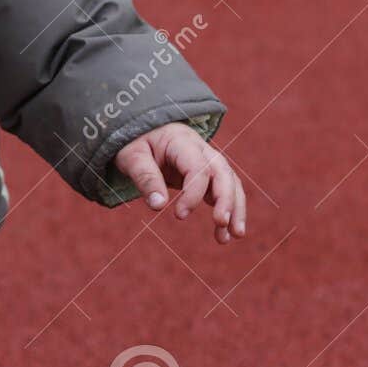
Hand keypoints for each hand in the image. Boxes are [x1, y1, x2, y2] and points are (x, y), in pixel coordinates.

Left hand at [112, 122, 245, 243]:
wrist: (145, 131)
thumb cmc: (136, 143)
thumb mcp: (132, 157)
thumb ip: (145, 178)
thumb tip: (158, 206)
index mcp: (181, 141)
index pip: (197, 167)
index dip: (193, 193)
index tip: (179, 216)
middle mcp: (201, 149)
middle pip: (223, 172)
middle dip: (226, 198)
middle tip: (221, 222)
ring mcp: (208, 161)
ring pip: (231, 182)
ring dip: (235, 208)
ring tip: (235, 235)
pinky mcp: (209, 175)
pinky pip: (225, 191)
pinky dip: (229, 210)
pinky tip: (225, 234)